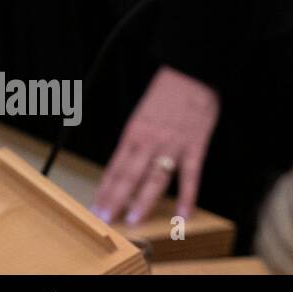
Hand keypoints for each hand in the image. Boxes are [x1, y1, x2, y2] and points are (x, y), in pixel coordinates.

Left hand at [92, 65, 219, 225]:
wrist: (192, 72)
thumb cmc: (168, 91)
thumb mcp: (143, 113)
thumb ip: (137, 138)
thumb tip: (128, 162)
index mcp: (134, 132)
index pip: (115, 167)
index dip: (105, 189)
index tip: (97, 206)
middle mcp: (150, 142)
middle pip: (130, 176)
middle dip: (116, 199)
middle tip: (106, 219)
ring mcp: (173, 145)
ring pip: (156, 178)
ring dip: (144, 200)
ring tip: (134, 219)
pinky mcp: (196, 146)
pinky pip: (191, 175)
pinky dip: (188, 195)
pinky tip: (184, 213)